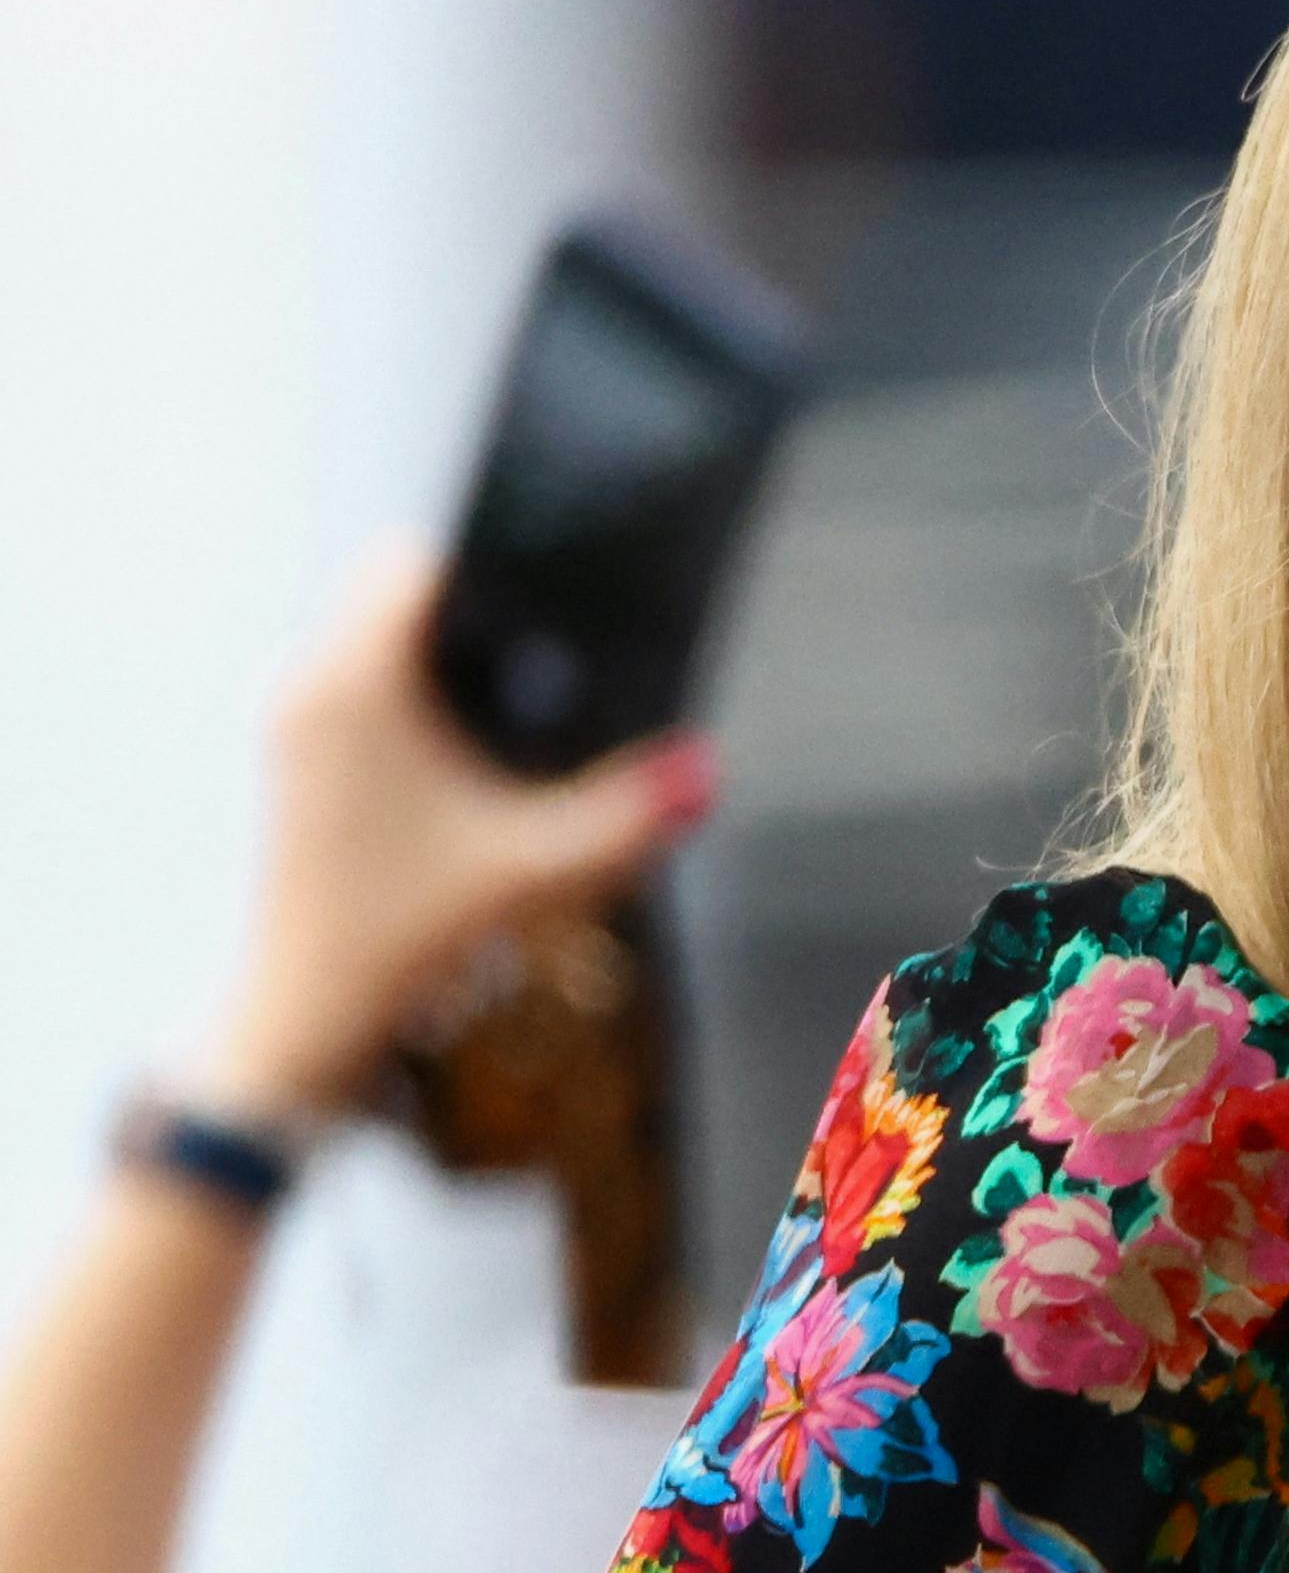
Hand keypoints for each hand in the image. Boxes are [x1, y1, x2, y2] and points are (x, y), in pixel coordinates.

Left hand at [193, 553, 719, 1120]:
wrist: (310, 1010)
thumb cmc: (406, 933)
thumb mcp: (536, 870)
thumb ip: (630, 816)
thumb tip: (709, 768)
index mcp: (355, 684)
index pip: (416, 563)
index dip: (494, 562)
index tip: (558, 591)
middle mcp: (309, 684)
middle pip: (395, 590)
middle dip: (476, 608)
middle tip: (553, 649)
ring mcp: (294, 720)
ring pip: (374, 635)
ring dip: (444, 650)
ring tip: (521, 697)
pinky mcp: (298, 757)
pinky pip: (357, 679)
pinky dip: (414, 690)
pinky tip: (473, 747)